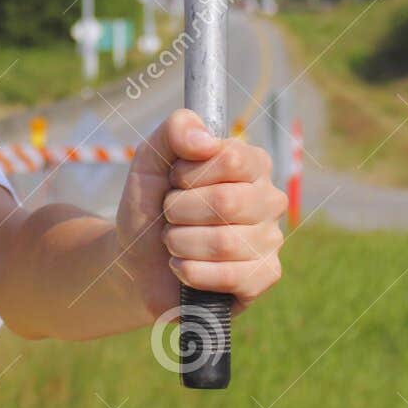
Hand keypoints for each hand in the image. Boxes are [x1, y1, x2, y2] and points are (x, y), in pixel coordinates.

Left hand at [116, 108, 286, 320]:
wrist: (137, 258)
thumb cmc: (151, 204)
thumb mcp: (151, 159)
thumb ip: (175, 130)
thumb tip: (205, 140)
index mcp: (251, 162)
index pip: (230, 158)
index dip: (189, 173)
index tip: (174, 180)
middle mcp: (269, 198)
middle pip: (226, 201)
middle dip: (180, 210)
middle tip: (170, 214)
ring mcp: (270, 238)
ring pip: (224, 242)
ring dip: (181, 242)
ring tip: (174, 241)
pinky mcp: (264, 276)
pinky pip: (229, 276)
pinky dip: (191, 272)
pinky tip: (183, 266)